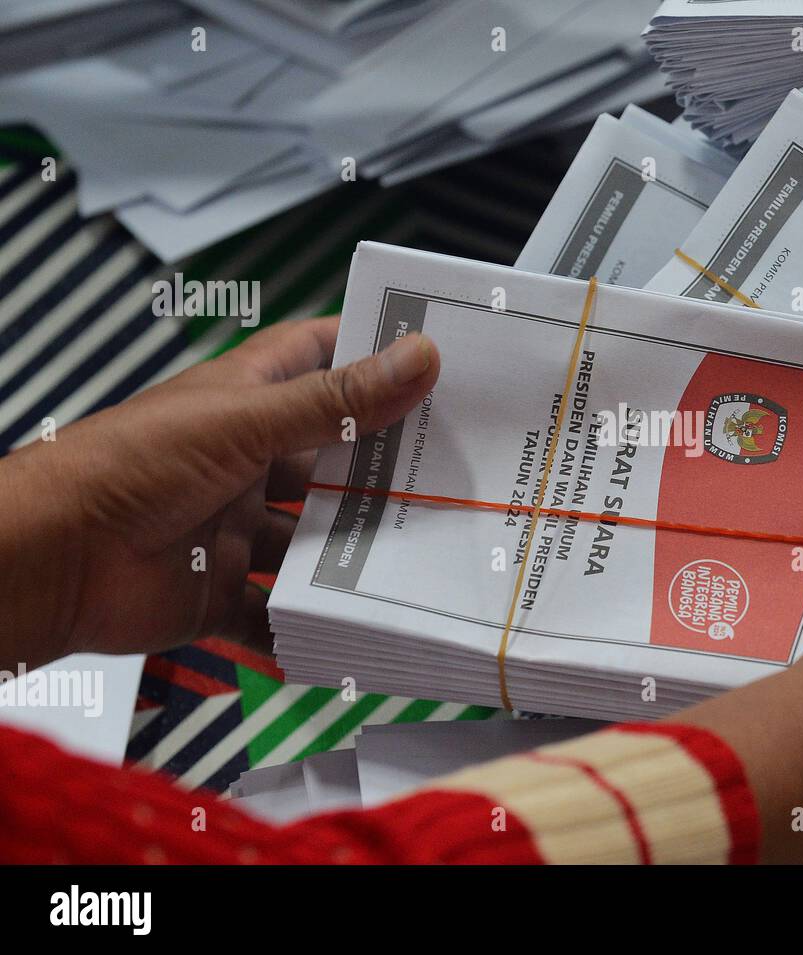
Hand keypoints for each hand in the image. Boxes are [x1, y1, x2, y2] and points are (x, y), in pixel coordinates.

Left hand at [0, 317, 438, 666]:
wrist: (50, 562)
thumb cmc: (129, 466)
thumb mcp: (245, 422)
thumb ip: (336, 402)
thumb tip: (420, 359)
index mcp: (244, 401)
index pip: (317, 358)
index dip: (370, 351)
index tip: (435, 356)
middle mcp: (243, 460)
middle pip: (329, 457)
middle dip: (382, 467)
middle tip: (455, 470)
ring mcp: (232, 526)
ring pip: (311, 537)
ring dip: (353, 549)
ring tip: (419, 554)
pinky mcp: (219, 589)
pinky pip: (275, 610)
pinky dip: (306, 624)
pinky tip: (351, 627)